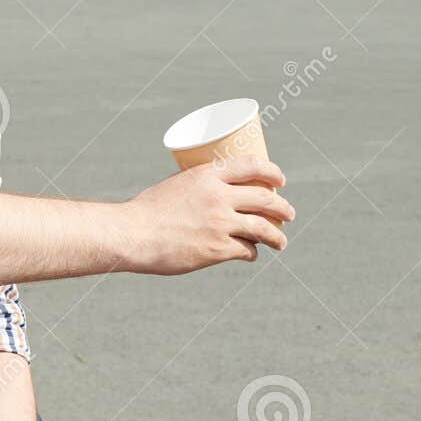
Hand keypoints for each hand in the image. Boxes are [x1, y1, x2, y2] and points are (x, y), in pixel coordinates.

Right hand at [120, 156, 293, 274]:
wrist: (132, 235)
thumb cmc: (145, 211)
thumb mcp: (173, 186)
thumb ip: (196, 189)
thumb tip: (211, 197)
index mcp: (207, 175)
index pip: (252, 166)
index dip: (272, 172)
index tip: (280, 180)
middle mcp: (219, 197)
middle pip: (265, 199)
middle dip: (283, 207)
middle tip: (288, 213)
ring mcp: (220, 223)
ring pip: (263, 227)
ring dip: (277, 235)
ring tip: (281, 241)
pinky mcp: (217, 248)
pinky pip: (247, 250)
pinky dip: (252, 253)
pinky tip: (252, 254)